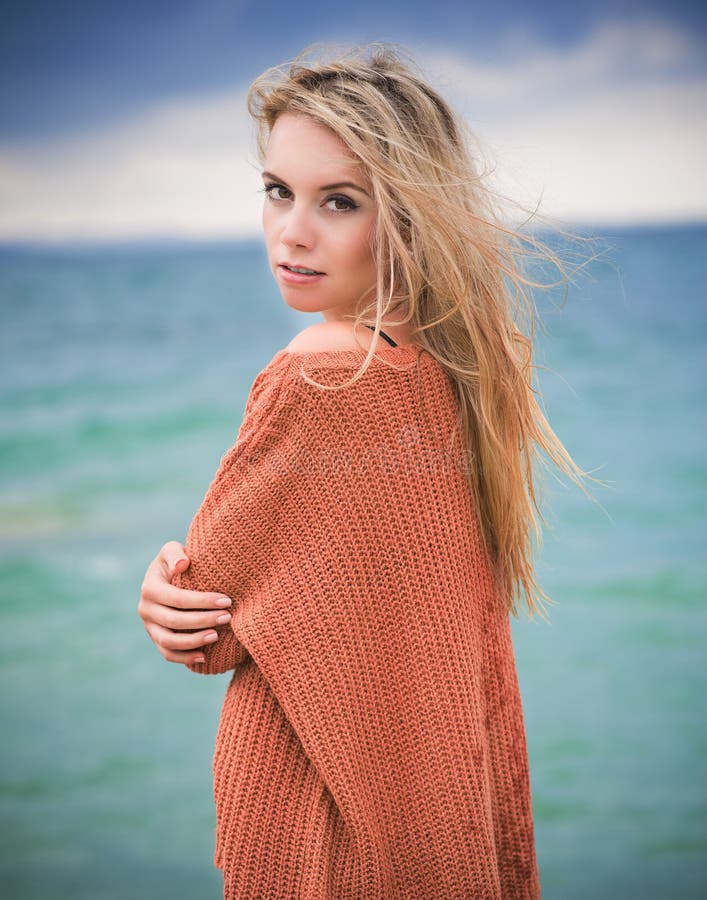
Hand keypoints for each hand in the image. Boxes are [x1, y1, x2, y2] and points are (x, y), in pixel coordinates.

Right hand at [138, 541, 232, 665]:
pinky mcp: (156, 638)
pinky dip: (184, 658)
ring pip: (169, 641)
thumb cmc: (178, 561)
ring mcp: (149, 626)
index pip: (177, 598)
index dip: (202, 601)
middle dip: (203, 620)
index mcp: (150, 587)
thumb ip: (175, 553)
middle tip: (227, 617)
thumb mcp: (173, 550)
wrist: (172, 575)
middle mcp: (145, 609)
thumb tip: (182, 565)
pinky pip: (167, 653)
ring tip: (216, 635)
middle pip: (174, 621)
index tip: (227, 601)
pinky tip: (205, 657)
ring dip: (194, 641)